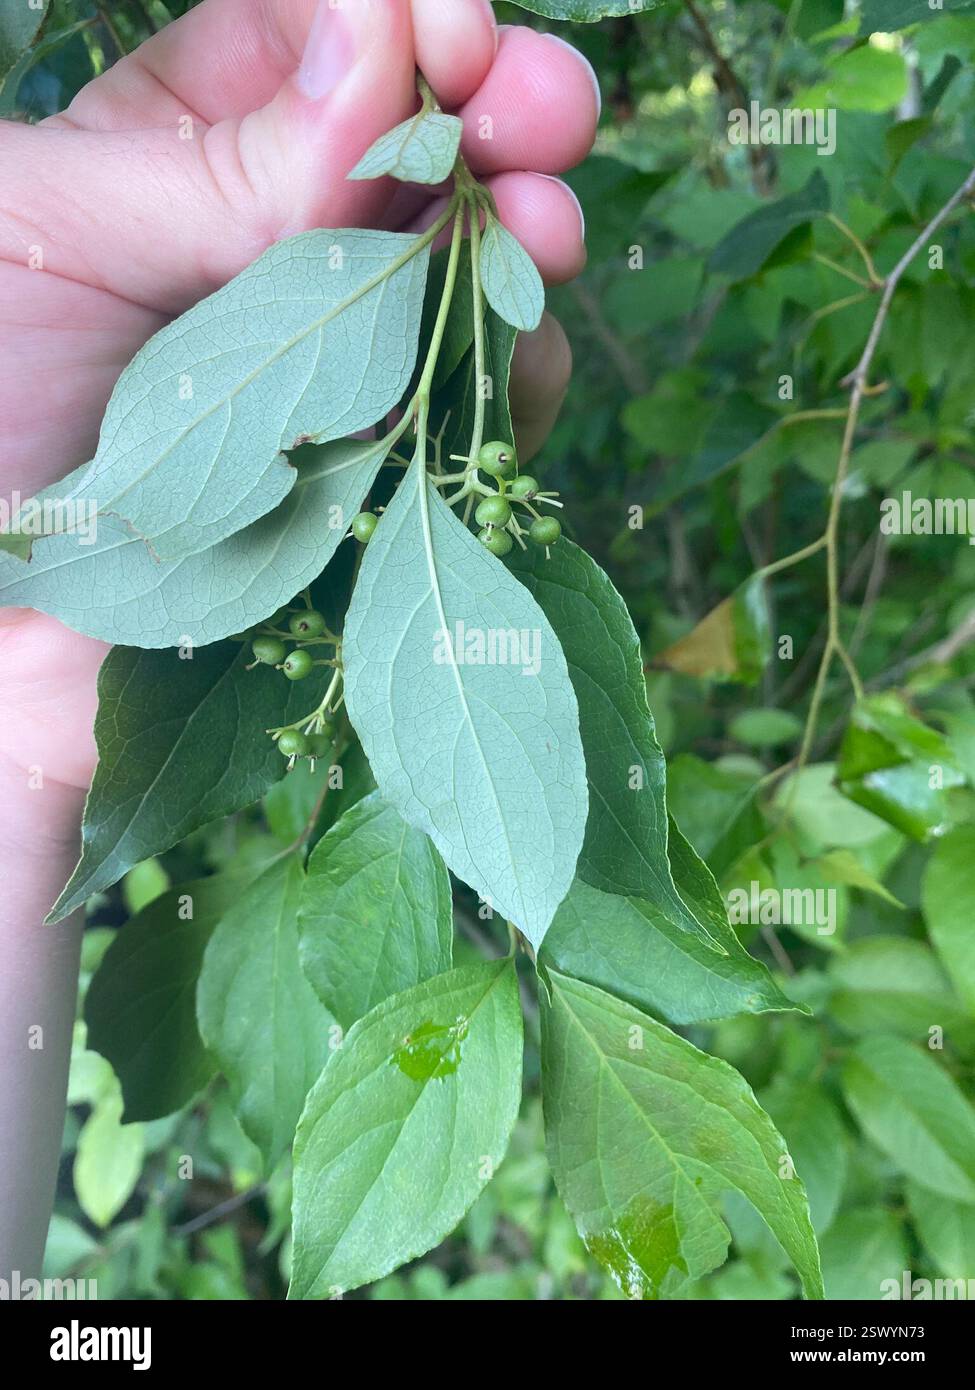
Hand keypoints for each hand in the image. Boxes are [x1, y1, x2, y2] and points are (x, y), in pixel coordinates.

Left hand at [0, 0, 597, 802]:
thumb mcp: (41, 234)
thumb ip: (212, 156)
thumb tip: (379, 31)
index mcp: (168, 157)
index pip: (311, 42)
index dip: (393, 17)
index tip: (444, 20)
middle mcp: (268, 252)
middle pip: (417, 146)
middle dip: (497, 106)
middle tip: (543, 104)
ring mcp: (334, 367)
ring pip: (468, 272)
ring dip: (528, 229)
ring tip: (547, 216)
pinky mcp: (376, 478)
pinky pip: (475, 410)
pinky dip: (518, 366)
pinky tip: (526, 337)